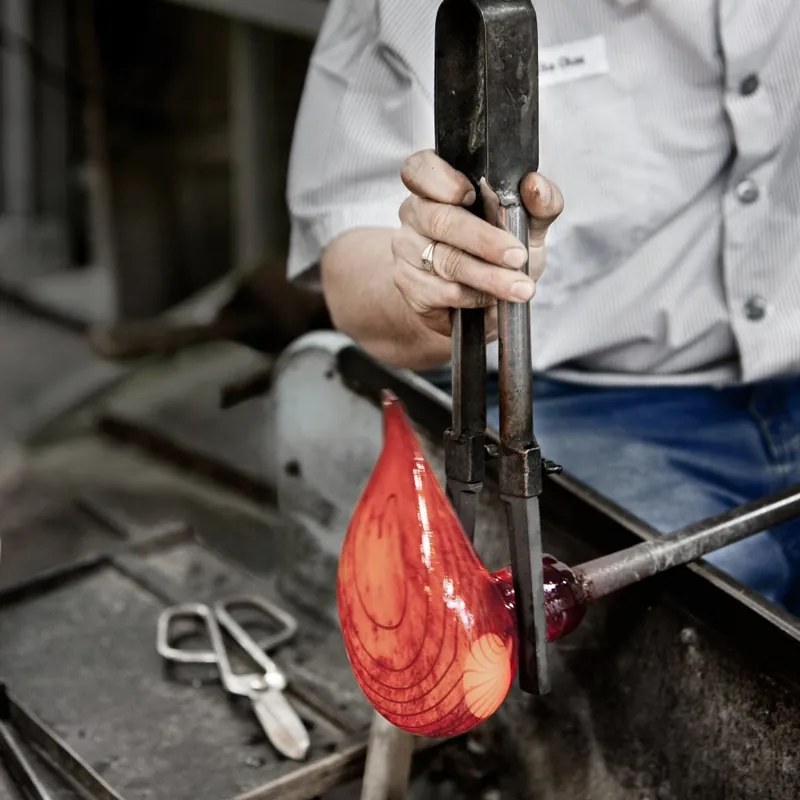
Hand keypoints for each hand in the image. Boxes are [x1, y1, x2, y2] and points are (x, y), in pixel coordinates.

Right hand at [391, 149, 563, 337]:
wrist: (479, 305)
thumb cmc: (500, 254)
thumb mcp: (528, 227)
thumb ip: (538, 204)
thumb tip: (535, 185)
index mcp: (438, 186)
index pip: (420, 170)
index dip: (441, 180)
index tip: (471, 194)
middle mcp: (416, 214)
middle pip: (440, 220)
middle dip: (484, 240)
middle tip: (518, 256)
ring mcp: (407, 251)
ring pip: (444, 261)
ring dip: (488, 276)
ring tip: (520, 288)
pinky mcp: (409, 286)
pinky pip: (440, 291)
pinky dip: (472, 297)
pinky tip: (491, 300)